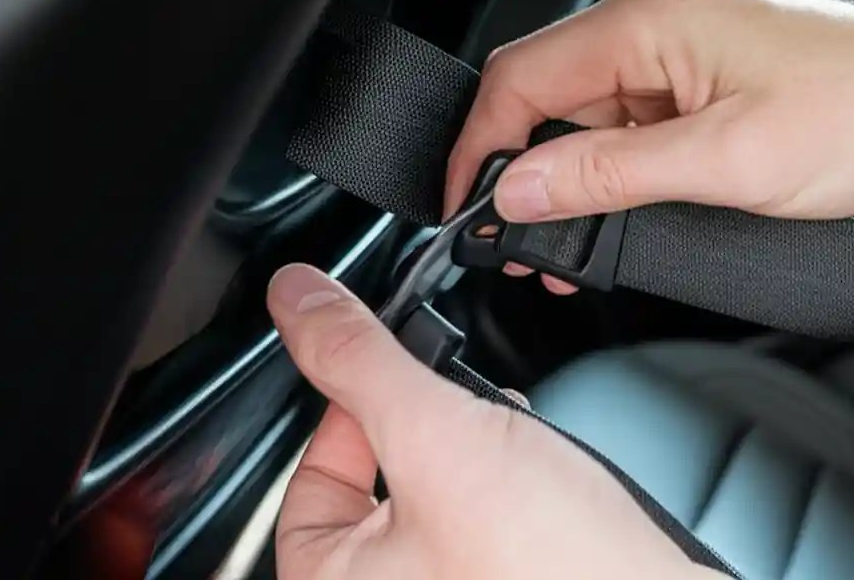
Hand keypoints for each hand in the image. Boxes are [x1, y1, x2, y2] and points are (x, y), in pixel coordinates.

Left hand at [268, 263, 721, 579]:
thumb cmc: (554, 568)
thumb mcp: (434, 436)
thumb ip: (359, 360)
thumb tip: (299, 302)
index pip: (305, 483)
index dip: (344, 413)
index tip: (381, 373)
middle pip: (375, 483)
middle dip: (421, 426)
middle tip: (456, 404)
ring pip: (436, 494)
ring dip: (471, 448)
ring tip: (508, 438)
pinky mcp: (506, 576)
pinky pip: (484, 517)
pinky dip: (507, 481)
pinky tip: (541, 469)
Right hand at [445, 0, 853, 291]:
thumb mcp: (723, 163)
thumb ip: (608, 176)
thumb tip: (520, 189)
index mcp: (649, 17)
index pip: (520, 77)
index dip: (481, 149)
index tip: (468, 211)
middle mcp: (654, 16)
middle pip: (544, 93)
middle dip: (526, 173)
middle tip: (524, 248)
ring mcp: (676, 41)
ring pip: (583, 113)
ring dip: (571, 180)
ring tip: (573, 250)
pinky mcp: (697, 70)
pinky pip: (626, 119)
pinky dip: (611, 170)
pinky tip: (615, 216)